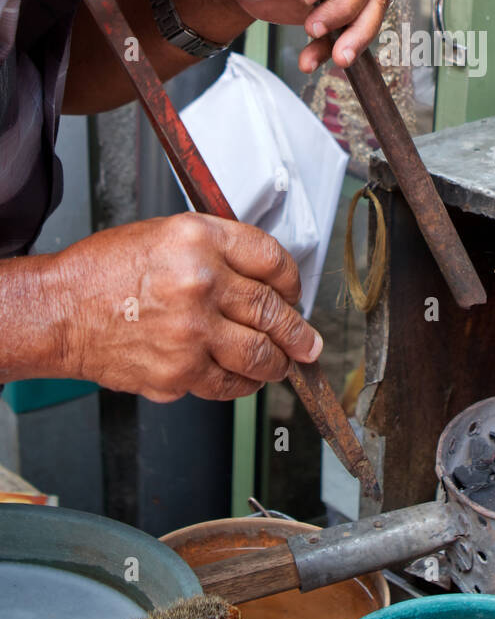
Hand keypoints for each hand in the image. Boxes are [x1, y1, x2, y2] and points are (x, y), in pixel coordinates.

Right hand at [51, 214, 321, 402]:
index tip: (294, 293)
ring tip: (284, 363)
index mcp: (200, 239)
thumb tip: (263, 280)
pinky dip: (245, 384)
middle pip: (274, 310)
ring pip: (261, 353)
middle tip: (309, 341)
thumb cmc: (105, 272)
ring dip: (280, 362)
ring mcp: (192, 331)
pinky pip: (230, 383)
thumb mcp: (167, 234)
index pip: (271, 259)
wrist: (61, 311)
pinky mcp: (180, 371)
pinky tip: (247, 378)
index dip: (292, 280)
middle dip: (299, 331)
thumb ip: (218, 251)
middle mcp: (201, 282)